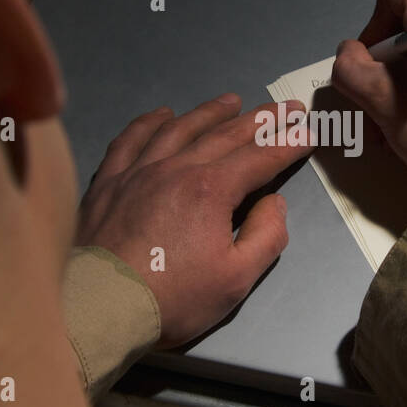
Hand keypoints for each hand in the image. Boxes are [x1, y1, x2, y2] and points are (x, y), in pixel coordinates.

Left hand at [76, 95, 312, 347]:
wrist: (97, 306)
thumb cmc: (171, 298)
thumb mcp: (235, 280)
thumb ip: (266, 237)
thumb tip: (275, 202)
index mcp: (211, 189)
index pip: (260, 157)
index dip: (288, 143)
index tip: (309, 131)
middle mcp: (176, 168)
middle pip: (225, 135)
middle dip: (261, 119)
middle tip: (285, 106)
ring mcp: (137, 170)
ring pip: (179, 128)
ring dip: (209, 112)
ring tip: (231, 101)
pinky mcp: (107, 181)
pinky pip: (131, 139)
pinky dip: (150, 122)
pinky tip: (163, 114)